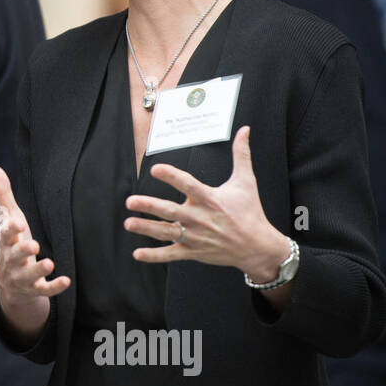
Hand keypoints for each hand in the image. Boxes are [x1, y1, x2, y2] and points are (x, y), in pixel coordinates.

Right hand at [0, 165, 68, 344]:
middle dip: (22, 251)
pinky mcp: (34, 289)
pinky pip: (43, 290)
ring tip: (49, 263)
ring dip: (38, 269)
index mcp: (6, 242)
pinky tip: (66, 280)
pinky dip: (54, 286)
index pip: (5, 235)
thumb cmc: (12, 243)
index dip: (10, 230)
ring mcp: (22, 277)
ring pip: (28, 275)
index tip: (16, 223)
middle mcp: (11, 261)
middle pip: (14, 256)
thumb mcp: (9, 220)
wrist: (10, 283)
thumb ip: (3, 196)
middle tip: (33, 245)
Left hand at [123, 126, 290, 282]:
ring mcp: (196, 236)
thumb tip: (245, 130)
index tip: (155, 169)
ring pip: (167, 232)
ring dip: (147, 228)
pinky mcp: (193, 251)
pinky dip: (154, 255)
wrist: (257, 246)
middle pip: (171, 211)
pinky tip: (137, 254)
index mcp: (210, 199)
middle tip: (130, 201)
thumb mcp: (246, 181)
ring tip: (128, 223)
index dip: (172, 176)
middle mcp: (200, 218)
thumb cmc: (250, 211)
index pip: (188, 184)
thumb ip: (241, 154)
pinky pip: (171, 254)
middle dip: (150, 206)